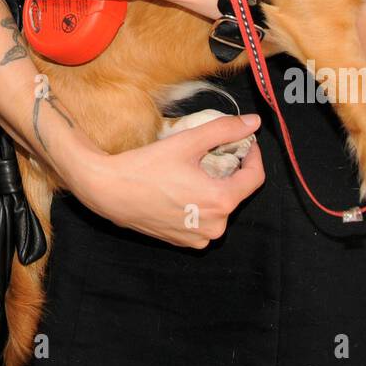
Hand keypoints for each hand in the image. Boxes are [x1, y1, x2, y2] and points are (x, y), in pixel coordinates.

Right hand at [67, 113, 263, 246]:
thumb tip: (253, 122)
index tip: (244, 142)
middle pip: (235, 192)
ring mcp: (199, 238)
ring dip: (213, 188)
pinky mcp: (184, 242)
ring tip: (192, 171)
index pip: (255, 178)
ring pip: (219, 206)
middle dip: (228, 171)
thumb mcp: (187, 142)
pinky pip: (202, 220)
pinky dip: (198, 205)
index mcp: (221, 202)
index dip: (253, 156)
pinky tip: (180, 190)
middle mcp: (215, 226)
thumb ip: (223, 130)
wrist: (110, 191)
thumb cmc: (146, 167)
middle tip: (209, 153)